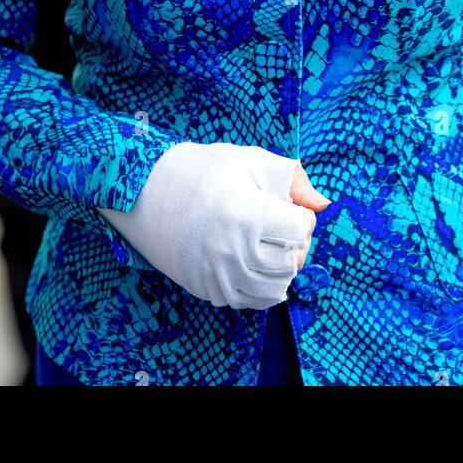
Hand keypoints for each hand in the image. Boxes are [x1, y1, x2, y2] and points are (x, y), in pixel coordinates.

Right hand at [99, 141, 332, 309]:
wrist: (139, 189)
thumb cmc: (197, 168)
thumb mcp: (247, 160)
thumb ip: (291, 179)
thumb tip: (322, 204)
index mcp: (249, 216)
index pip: (301, 231)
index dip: (300, 215)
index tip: (286, 205)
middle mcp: (235, 253)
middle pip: (292, 262)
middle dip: (294, 243)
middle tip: (278, 224)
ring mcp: (218, 276)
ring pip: (274, 289)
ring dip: (281, 267)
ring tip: (267, 244)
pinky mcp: (206, 288)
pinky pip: (249, 301)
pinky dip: (261, 287)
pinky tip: (253, 263)